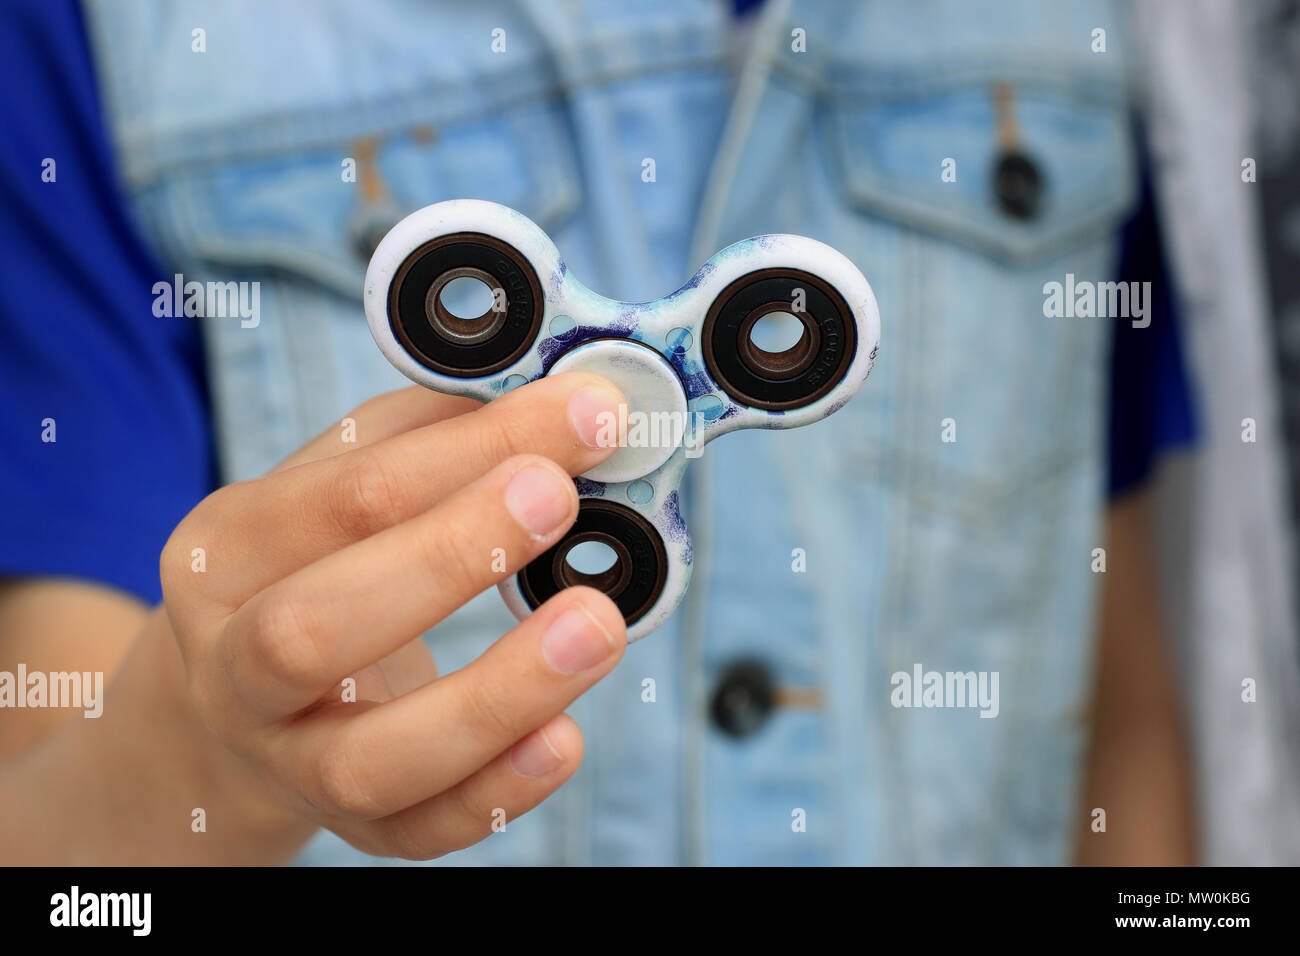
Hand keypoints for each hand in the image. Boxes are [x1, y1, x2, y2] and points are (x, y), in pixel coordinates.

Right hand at [160, 372, 627, 859]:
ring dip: (495, 694)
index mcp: (227, 552)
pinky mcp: (349, 826)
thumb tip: (553, 396)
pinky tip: (564, 739)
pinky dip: (496, 791)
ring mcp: (286, 761)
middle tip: (558, 498)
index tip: (584, 412)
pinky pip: (418, 830)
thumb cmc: (308, 567)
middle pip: (315, 630)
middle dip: (446, 555)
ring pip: (368, 759)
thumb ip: (424, 436)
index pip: (348, 496)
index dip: (473, 449)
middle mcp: (235, 667)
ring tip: (596, 624)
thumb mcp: (329, 487)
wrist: (228, 706)